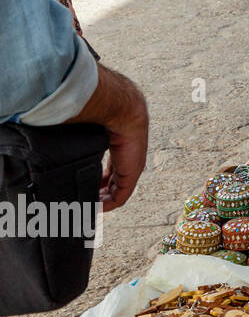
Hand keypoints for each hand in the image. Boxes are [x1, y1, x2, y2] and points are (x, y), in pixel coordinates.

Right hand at [75, 65, 148, 212]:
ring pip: (116, 190)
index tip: (80, 187)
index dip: (94, 179)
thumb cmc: (101, 111)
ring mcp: (131, 166)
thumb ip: (73, 136)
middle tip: (81, 201)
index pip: (107, 168)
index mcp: (117, 145)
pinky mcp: (133, 172)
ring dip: (100, 200)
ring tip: (85, 207)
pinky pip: (121, 196)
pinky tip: (95, 208)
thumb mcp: (86, 128)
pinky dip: (108, 204)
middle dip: (96, 192)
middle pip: (111, 181)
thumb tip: (47, 138)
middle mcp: (126, 157)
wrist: (121, 107)